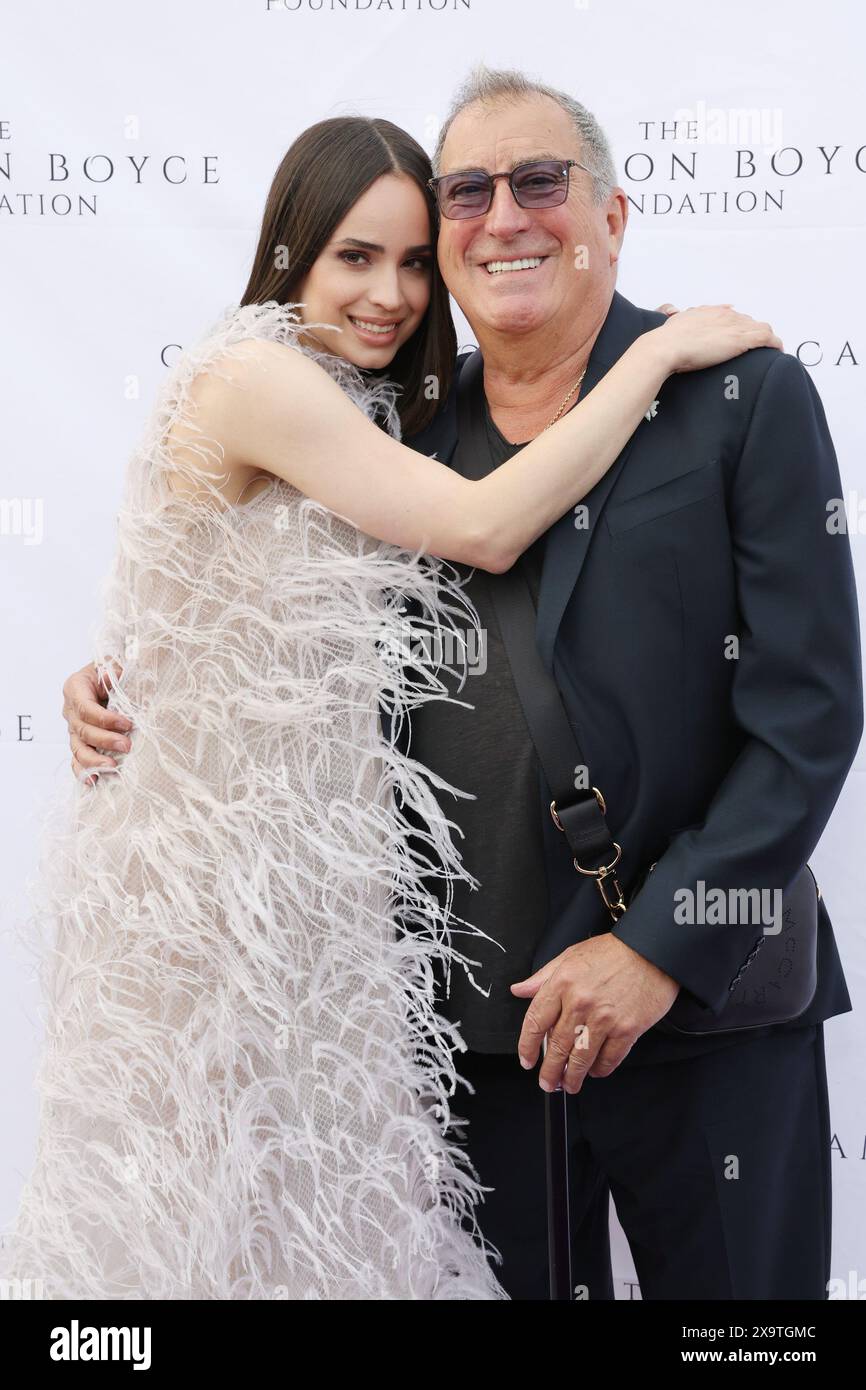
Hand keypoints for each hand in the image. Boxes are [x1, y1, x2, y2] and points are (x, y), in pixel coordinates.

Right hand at [63, 660, 131, 785]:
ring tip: (112, 768)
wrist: (110, 678)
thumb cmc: (114, 670)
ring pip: (78, 748)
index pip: (86, 708)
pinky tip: (93, 781)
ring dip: (94, 761)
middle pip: (82, 730)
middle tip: (127, 746)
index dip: (105, 719)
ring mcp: (73, 729)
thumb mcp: (115, 663)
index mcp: (76, 688)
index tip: (127, 724)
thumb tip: (110, 676)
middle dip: (105, 740)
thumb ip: (114, 670)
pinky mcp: (80, 742)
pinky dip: (84, 772)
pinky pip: (78, 760)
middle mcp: (71, 710)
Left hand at [510, 933, 680, 1091]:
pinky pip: (609, 1059)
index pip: (535, 1022)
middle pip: (557, 1046)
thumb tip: (520, 990)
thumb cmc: (614, 952)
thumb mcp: (571, 956)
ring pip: (581, 1058)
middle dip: (550, 1071)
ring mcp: (604, 1019)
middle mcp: (580, 1002)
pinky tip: (595, 1071)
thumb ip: (542, 977)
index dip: (526, 1046)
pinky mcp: (627, 1030)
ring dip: (572, 1077)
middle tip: (547, 1082)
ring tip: (569, 1084)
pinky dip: (600, 1070)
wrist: (653, 951)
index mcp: (562, 983)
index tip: (527, 1060)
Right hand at [652, 304, 782, 374]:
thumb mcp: (673, 322)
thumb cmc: (667, 339)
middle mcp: (725, 315)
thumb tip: (671, 309)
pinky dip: (774, 344)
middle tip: (755, 348)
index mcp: (710, 312)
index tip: (741, 333)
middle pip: (748, 321)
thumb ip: (678, 316)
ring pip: (761, 328)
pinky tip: (778, 351)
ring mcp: (734, 326)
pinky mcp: (741, 339)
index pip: (732, 314)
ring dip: (767, 338)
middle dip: (752, 333)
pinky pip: (767, 338)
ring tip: (770, 350)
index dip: (738, 325)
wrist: (666, 346)